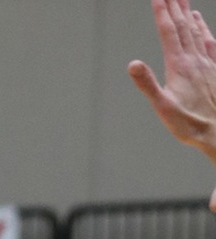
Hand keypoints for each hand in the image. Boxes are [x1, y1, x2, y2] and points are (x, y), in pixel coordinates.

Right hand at [131, 0, 215, 204]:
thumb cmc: (189, 124)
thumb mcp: (163, 108)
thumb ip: (148, 85)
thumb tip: (133, 64)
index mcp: (179, 66)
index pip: (169, 32)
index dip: (162, 13)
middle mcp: (194, 59)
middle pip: (183, 25)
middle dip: (174, 5)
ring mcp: (205, 62)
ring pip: (195, 30)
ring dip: (187, 12)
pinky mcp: (213, 69)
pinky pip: (208, 41)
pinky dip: (202, 27)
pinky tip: (199, 20)